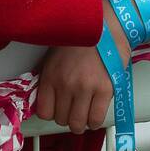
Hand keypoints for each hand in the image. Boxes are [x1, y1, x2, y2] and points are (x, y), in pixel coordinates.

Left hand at [35, 0, 129, 133]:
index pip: (44, 112)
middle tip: (72, 109)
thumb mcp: (54, 57)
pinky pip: (96, 119)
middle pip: (61, 120)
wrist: (105, 26)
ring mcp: (85, 88)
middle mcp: (66, 84)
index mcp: (50, 75)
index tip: (56, 109)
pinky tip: (94, 114)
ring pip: (78, 124)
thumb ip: (50, 79)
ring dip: (81, 122)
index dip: (51, 113)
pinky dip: (95, 121)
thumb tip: (49, 100)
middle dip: (67, 117)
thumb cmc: (81, 40)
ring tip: (83, 113)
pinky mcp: (105, 90)